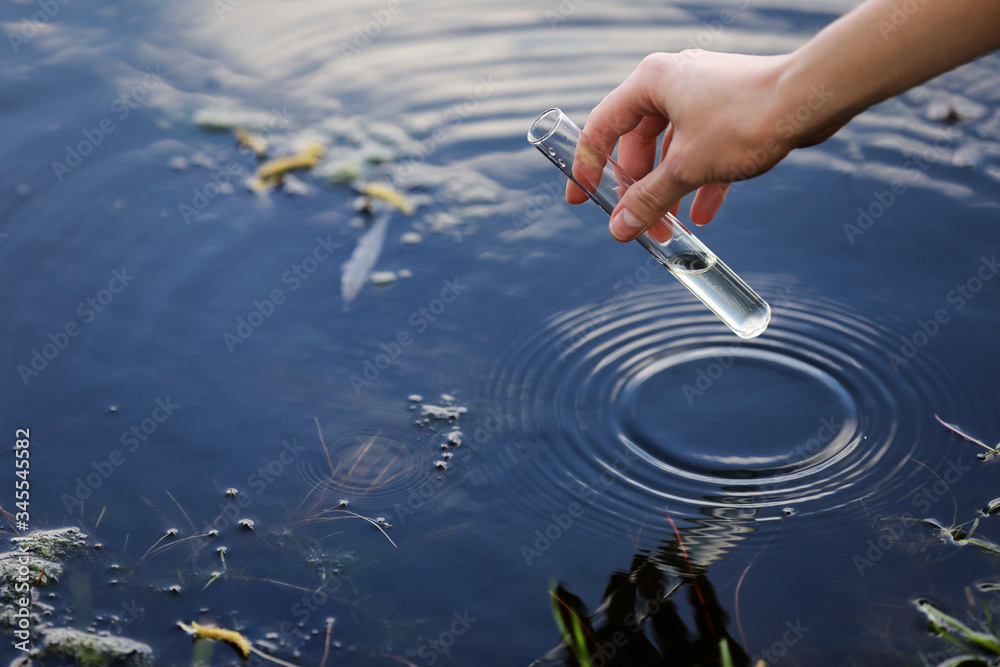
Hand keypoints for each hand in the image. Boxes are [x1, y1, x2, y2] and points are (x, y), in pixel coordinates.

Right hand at [567, 50, 833, 240]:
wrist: (811, 98)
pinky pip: (702, 149)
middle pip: (637, 144)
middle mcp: (671, 83)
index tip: (580, 200)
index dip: (587, 168)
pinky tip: (704, 215)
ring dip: (669, 190)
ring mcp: (702, 95)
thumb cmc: (746, 119)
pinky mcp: (728, 109)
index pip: (601, 128)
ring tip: (670, 229)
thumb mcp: (687, 168)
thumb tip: (619, 228)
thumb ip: (648, 199)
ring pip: (671, 150)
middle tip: (639, 225)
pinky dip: (699, 181)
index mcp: (649, 83)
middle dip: (638, 190)